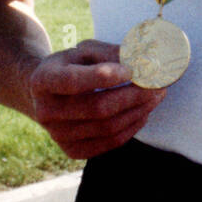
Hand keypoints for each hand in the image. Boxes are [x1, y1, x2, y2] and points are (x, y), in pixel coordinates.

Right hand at [29, 39, 166, 159]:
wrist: (48, 94)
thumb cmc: (72, 66)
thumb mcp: (85, 51)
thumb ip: (110, 53)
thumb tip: (142, 60)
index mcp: (43, 80)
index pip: (74, 81)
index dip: (105, 76)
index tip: (132, 69)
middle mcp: (45, 111)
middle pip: (97, 108)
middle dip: (133, 95)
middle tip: (157, 84)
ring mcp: (57, 135)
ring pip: (107, 127)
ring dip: (138, 111)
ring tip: (156, 95)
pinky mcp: (72, 150)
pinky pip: (109, 143)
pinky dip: (131, 127)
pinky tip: (142, 112)